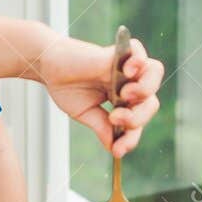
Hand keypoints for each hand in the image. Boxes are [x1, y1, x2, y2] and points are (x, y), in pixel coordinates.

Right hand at [37, 35, 163, 156]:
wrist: (47, 67)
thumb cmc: (66, 86)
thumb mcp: (86, 114)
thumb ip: (103, 128)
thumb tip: (116, 149)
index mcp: (123, 99)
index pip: (138, 119)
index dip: (131, 137)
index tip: (117, 150)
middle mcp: (128, 82)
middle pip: (151, 101)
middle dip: (139, 116)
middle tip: (116, 118)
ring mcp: (123, 66)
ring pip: (154, 72)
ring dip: (145, 89)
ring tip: (126, 95)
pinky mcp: (115, 52)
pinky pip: (138, 50)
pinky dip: (139, 60)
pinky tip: (128, 71)